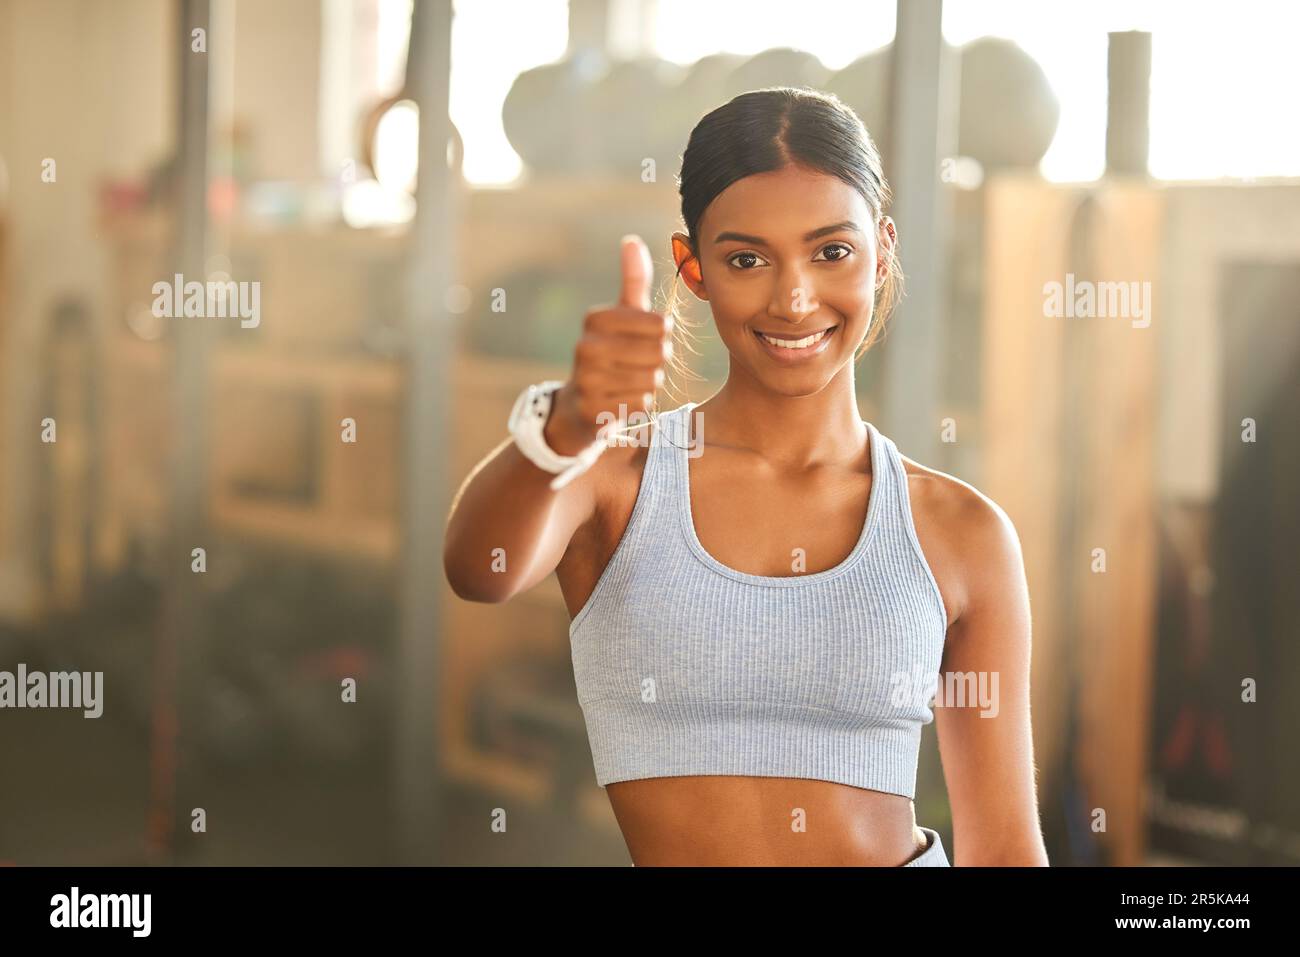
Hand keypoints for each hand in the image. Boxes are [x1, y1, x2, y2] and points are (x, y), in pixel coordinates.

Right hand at [545, 234, 671, 455]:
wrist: (578, 405)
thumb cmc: (610, 353)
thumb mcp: (621, 316)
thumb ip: (632, 281)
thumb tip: (632, 240)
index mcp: (594, 319)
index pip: (661, 324)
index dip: (661, 335)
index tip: (643, 338)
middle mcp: (585, 347)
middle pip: (659, 353)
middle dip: (657, 361)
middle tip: (638, 363)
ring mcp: (587, 380)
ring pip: (652, 380)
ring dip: (648, 383)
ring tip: (627, 380)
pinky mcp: (592, 410)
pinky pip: (641, 404)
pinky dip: (638, 404)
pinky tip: (620, 400)